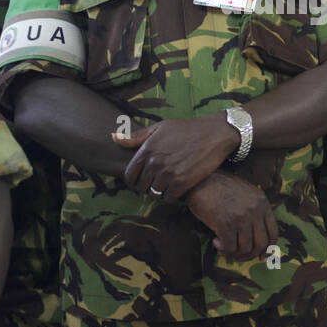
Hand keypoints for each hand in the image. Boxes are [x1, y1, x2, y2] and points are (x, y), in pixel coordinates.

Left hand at [112, 116, 239, 199]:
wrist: (214, 134)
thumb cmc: (187, 129)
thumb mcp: (160, 128)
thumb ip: (136, 136)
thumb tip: (113, 137)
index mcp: (147, 149)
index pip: (129, 174)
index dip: (132, 181)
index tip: (139, 182)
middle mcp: (155, 163)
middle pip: (141, 186)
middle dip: (146, 187)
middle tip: (155, 184)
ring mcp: (168, 174)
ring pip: (154, 193)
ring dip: (160, 192)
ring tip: (168, 185)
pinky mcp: (182, 183)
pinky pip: (169, 199)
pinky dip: (172, 197)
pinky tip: (177, 189)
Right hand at [184, 172, 277, 260]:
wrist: (200, 178)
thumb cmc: (221, 187)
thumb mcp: (246, 194)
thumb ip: (255, 211)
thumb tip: (257, 238)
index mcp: (262, 203)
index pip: (273, 232)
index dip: (268, 249)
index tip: (261, 258)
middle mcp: (255, 210)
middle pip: (261, 244)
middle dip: (249, 255)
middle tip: (238, 255)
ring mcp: (241, 217)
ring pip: (245, 248)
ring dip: (234, 253)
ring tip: (224, 247)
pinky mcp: (225, 223)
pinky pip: (230, 247)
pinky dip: (223, 249)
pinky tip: (216, 242)